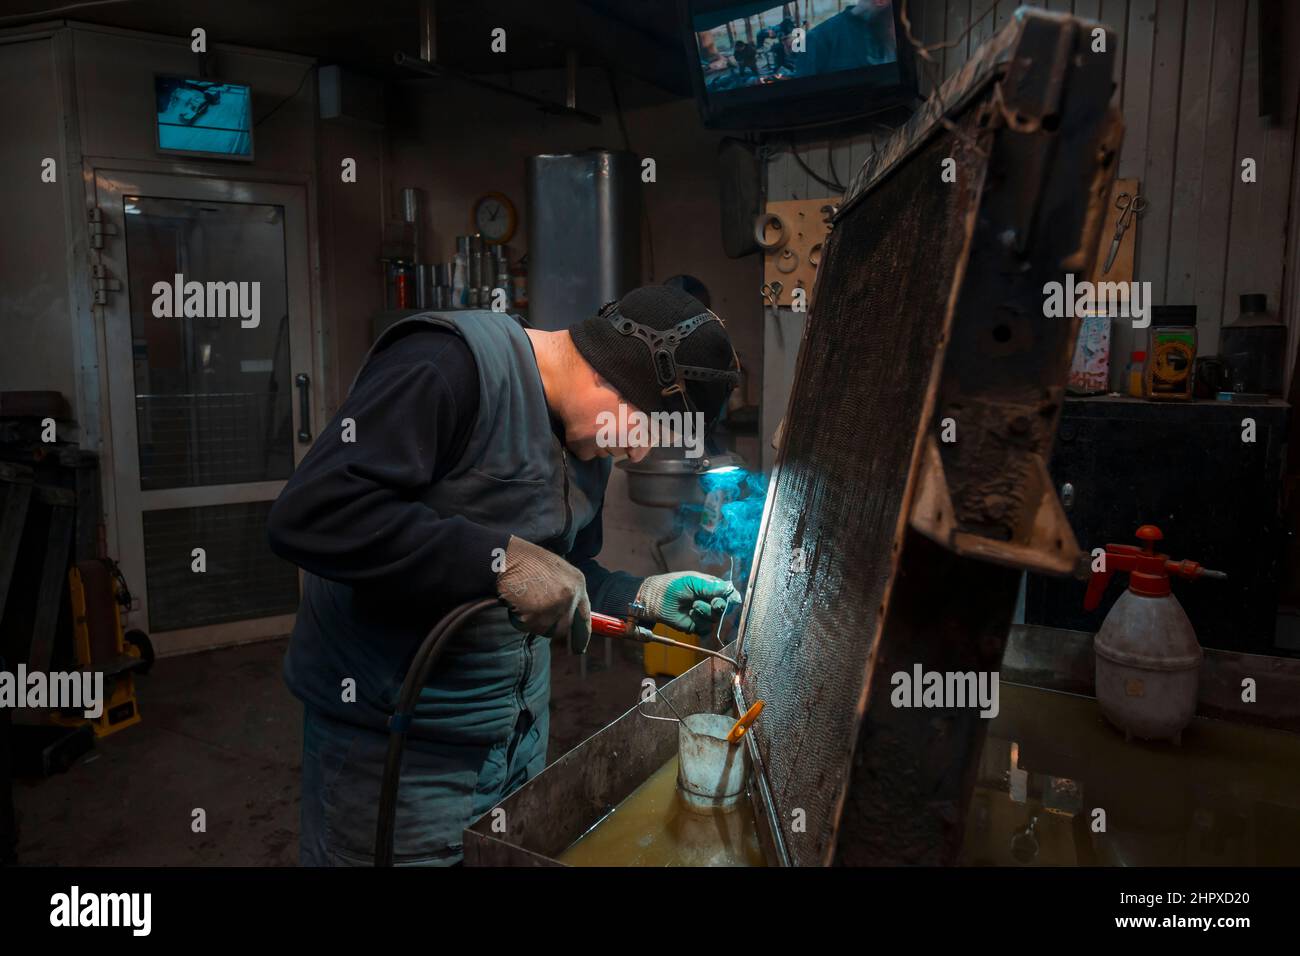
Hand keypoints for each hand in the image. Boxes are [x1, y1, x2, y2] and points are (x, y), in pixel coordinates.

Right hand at [495, 536, 590, 652]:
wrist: (507, 558)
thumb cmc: (526, 561)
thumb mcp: (555, 570)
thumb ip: (566, 591)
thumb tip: (567, 615)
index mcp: (578, 583)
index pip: (585, 617)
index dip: (582, 635)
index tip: (579, 649)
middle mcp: (570, 598)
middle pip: (563, 628)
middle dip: (550, 626)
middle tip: (535, 615)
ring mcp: (555, 608)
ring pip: (545, 630)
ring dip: (533, 622)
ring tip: (525, 600)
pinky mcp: (537, 617)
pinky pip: (528, 627)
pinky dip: (520, 620)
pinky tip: (517, 601)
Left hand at [636, 572, 737, 635]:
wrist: (655, 600)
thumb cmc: (673, 585)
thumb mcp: (693, 581)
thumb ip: (712, 586)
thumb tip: (731, 589)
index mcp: (712, 587)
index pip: (729, 593)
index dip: (732, 598)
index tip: (730, 600)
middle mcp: (710, 601)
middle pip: (726, 608)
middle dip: (719, 606)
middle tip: (712, 603)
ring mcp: (704, 614)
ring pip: (716, 618)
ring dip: (705, 612)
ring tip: (692, 605)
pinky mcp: (697, 626)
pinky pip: (706, 628)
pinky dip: (699, 622)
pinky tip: (690, 615)